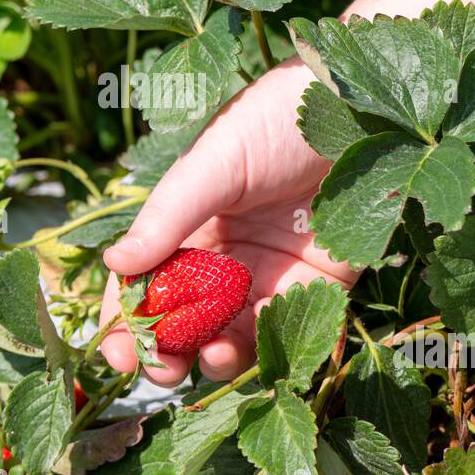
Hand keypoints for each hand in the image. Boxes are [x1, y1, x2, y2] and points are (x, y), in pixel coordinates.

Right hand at [99, 56, 354, 386]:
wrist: (360, 106)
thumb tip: (113, 264)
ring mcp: (271, 275)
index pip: (146, 282)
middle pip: (184, 320)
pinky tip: (256, 347)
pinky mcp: (320, 287)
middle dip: (168, 351)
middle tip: (162, 369)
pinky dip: (270, 351)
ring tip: (214, 354)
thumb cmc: (278, 118)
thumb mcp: (216, 162)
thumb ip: (168, 215)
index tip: (120, 353)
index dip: (128, 321)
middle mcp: (225, 257)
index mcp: (189, 225)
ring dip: (217, 356)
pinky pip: (289, 332)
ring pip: (233, 336)